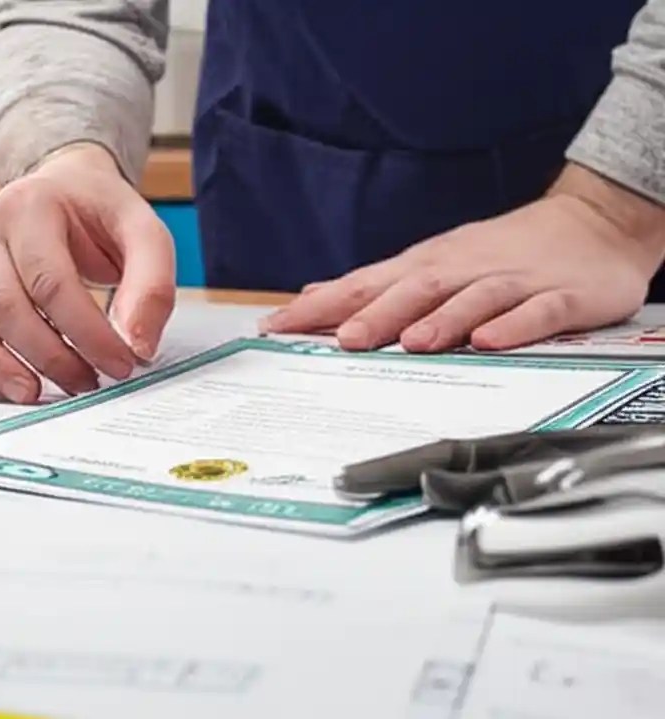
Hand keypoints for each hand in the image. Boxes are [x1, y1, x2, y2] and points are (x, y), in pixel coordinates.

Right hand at [0, 143, 176, 402]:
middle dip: (45, 355)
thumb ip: (151, 285)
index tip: (119, 363)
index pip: (51, 281)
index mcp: (32, 206)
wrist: (61, 190)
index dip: (86, 332)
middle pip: (2, 304)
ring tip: (29, 393)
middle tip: (84, 384)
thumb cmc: (97, 215)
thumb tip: (137, 345)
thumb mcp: (142, 233)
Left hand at [261, 164, 664, 351]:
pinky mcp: (561, 296)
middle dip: (377, 315)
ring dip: (441, 320)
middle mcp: (462, 271)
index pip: (364, 286)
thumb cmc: (502, 251)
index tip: (278, 327)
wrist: (595, 222)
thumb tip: (314, 296)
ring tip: (412, 342)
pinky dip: (514, 326)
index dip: (322, 308)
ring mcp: (512, 281)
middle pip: (414, 290)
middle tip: (344, 341)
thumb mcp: (431, 263)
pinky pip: (537, 312)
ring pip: (471, 298)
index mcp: (426, 267)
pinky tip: (490, 340)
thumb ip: (373, 286)